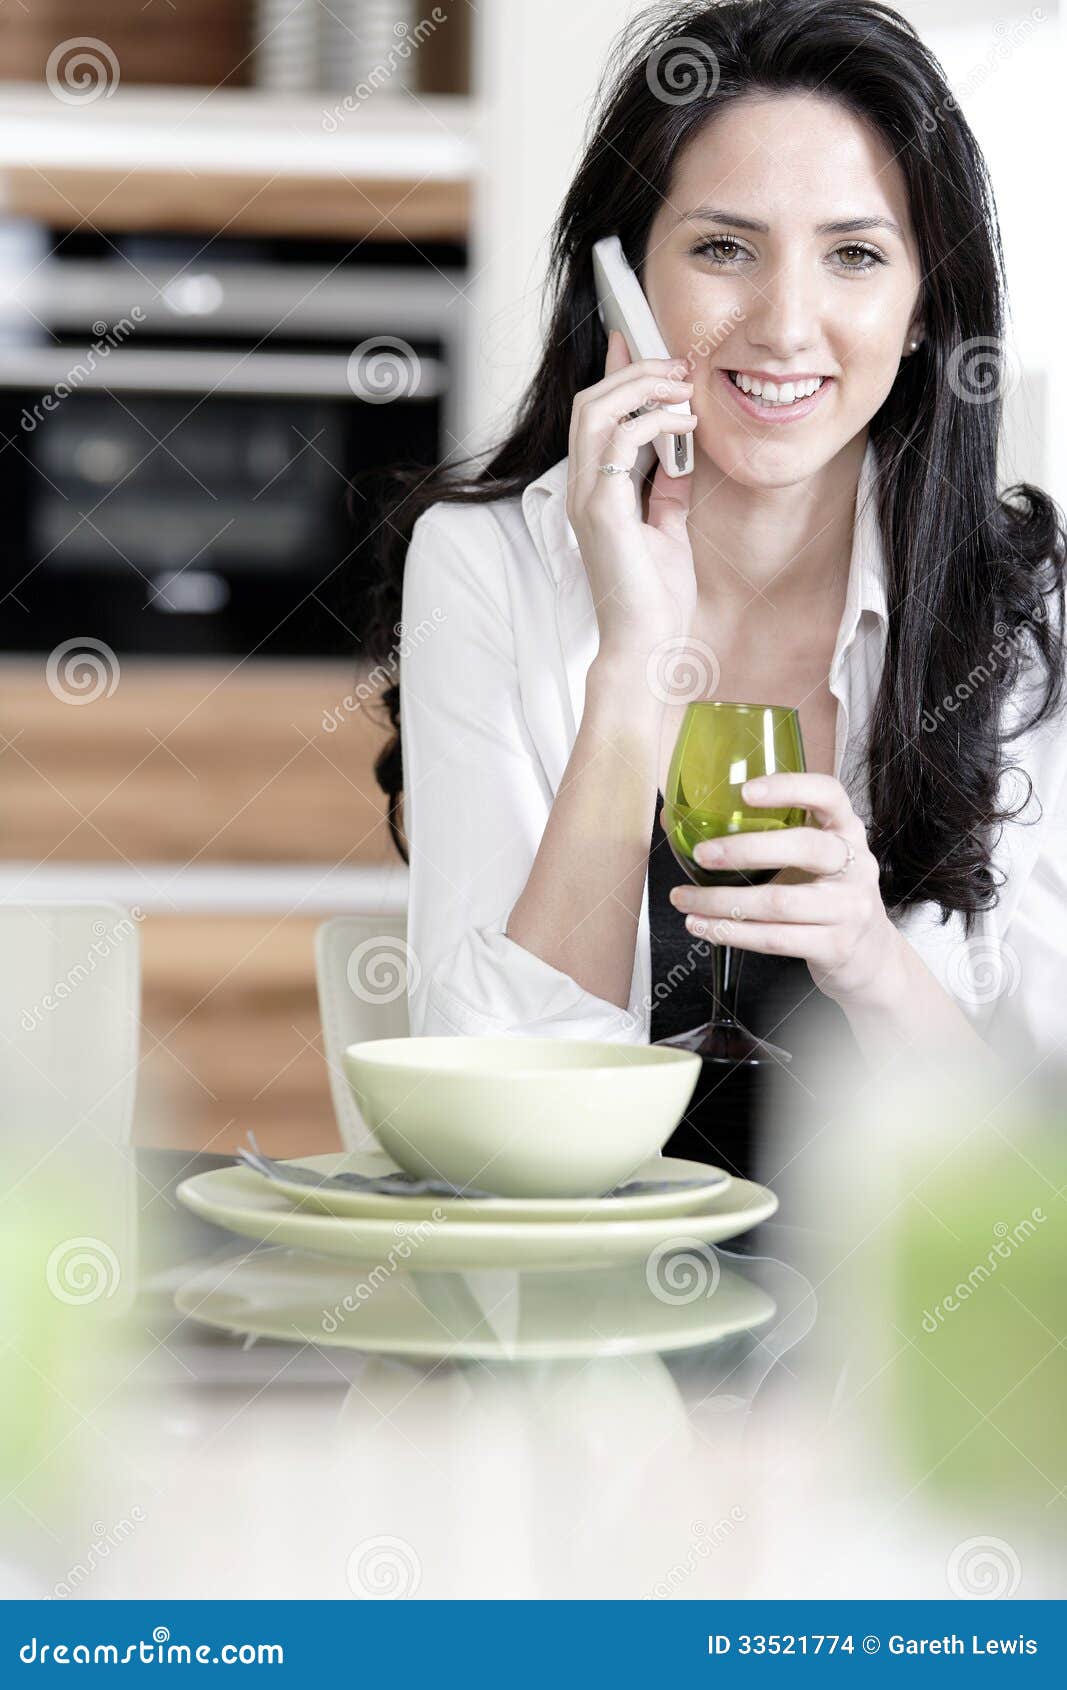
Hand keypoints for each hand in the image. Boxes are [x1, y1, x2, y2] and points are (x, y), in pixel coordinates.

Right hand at [567, 328, 699, 657]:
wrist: (647, 645)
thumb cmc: (655, 599)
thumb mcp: (668, 530)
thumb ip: (667, 490)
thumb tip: (683, 453)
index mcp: (594, 493)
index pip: (595, 416)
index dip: (613, 373)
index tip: (636, 340)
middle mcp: (581, 490)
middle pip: (589, 403)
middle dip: (634, 372)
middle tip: (678, 365)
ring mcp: (586, 499)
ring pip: (595, 412)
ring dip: (641, 389)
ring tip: (682, 387)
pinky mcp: (600, 510)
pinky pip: (618, 443)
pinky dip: (653, 422)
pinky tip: (685, 424)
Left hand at [664, 771, 903, 1010]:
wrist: (871, 959)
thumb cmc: (827, 898)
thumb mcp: (812, 862)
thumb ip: (764, 838)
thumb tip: (677, 819)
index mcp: (847, 832)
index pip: (829, 795)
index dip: (790, 788)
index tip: (746, 791)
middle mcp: (855, 865)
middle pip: (805, 847)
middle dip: (746, 849)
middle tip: (701, 854)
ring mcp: (850, 908)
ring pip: (779, 902)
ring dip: (723, 902)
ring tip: (685, 898)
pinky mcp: (836, 947)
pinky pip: (775, 939)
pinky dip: (732, 933)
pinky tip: (704, 926)